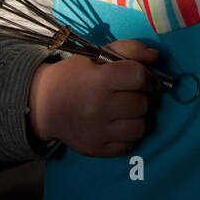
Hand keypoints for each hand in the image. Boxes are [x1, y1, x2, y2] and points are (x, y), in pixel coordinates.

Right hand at [29, 39, 160, 156]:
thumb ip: (129, 50)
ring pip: (140, 127)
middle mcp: (98, 108)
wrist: (44, 104)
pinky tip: (116, 125)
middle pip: (142, 104)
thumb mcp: (97, 55)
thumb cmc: (74, 75)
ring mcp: (97, 132)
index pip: (139, 77)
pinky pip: (128, 145)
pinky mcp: (95, 149)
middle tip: (130, 94)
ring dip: (137, 118)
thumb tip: (155, 56)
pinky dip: (127, 135)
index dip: (146, 76)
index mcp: (98, 80)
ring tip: (125, 110)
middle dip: (141, 97)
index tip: (141, 78)